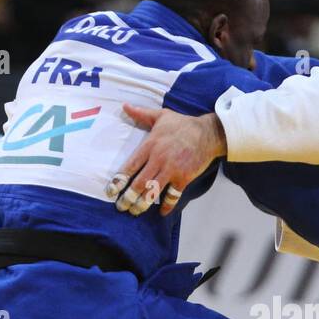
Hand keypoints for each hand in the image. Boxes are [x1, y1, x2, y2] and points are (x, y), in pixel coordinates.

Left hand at [106, 106, 226, 215]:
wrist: (207, 133)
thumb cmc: (182, 124)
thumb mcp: (160, 116)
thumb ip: (141, 114)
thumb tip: (125, 106)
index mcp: (150, 146)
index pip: (130, 166)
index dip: (119, 181)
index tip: (111, 191)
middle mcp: (158, 159)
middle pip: (139, 183)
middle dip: (128, 198)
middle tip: (121, 207)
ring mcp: (171, 170)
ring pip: (153, 191)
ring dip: (142, 204)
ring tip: (135, 211)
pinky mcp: (184, 178)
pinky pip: (173, 195)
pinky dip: (167, 205)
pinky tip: (161, 212)